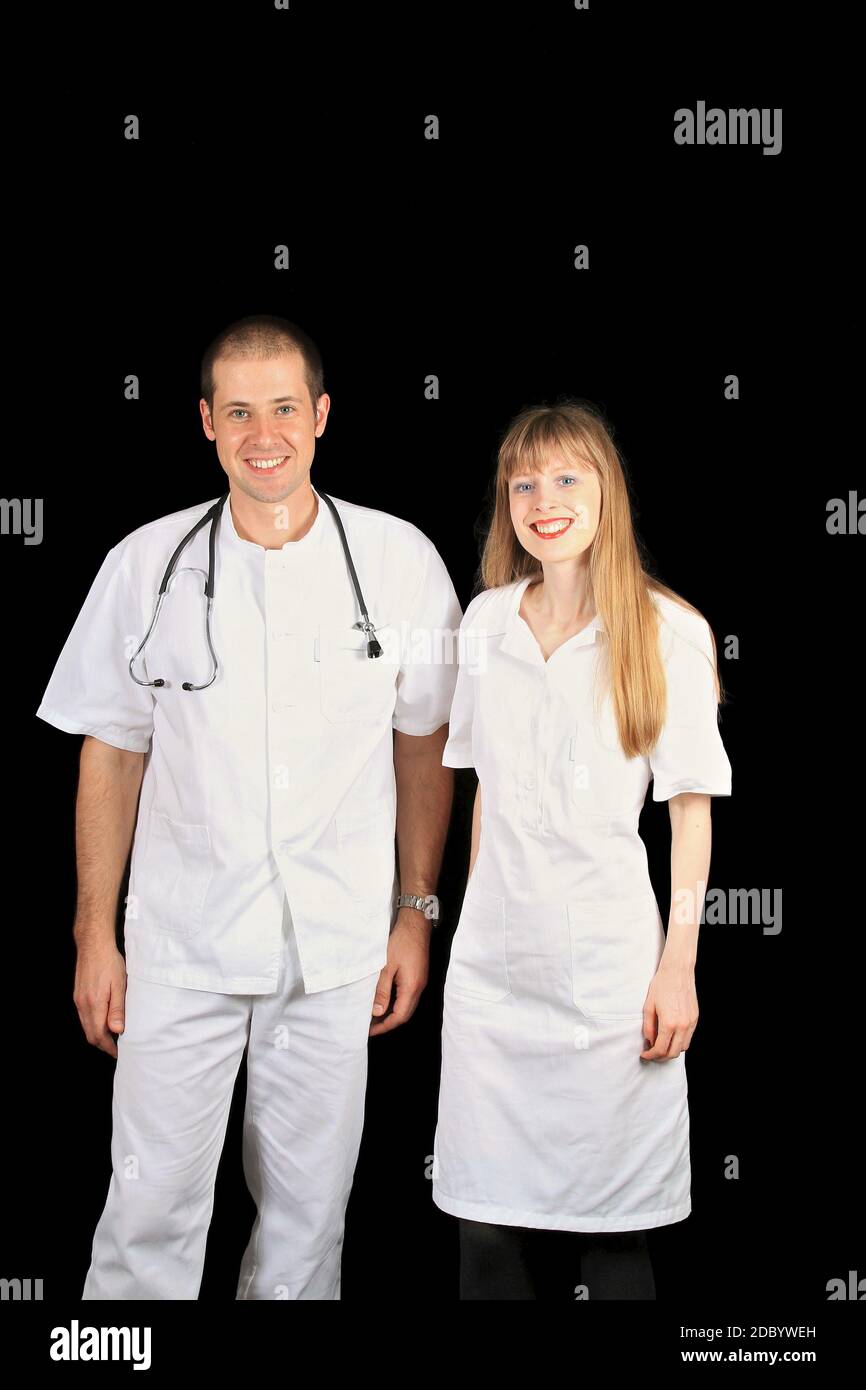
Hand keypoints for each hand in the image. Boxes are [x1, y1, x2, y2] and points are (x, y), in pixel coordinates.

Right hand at [73, 943, 127, 1057]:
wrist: (94, 945)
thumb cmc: (110, 963)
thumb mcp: (119, 985)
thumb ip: (117, 1009)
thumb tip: (117, 1030)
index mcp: (94, 1004)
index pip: (98, 1035)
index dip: (108, 1047)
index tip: (119, 1052)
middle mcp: (83, 1004)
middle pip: (90, 1034)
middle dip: (103, 1044)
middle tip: (117, 1048)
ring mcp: (79, 1000)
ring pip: (86, 1026)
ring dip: (97, 1034)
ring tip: (113, 1037)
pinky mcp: (78, 995)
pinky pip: (84, 1016)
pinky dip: (93, 1024)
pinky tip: (103, 1021)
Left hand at [369, 908, 430, 1036]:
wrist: (416, 924)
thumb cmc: (401, 942)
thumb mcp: (386, 967)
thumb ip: (382, 991)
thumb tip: (377, 1013)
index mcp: (412, 987)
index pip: (399, 1016)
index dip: (384, 1026)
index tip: (369, 1031)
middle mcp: (419, 988)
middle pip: (405, 1014)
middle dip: (388, 1023)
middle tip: (370, 1026)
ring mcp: (420, 982)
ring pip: (407, 1006)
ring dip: (392, 1013)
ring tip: (374, 1015)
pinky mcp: (419, 976)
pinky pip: (408, 996)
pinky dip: (396, 1003)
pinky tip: (385, 999)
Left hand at [639, 961, 698, 1060]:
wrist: (677, 971)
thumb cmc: (661, 985)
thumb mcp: (649, 1006)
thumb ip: (648, 1027)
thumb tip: (649, 1041)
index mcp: (669, 1023)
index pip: (660, 1049)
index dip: (651, 1055)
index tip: (645, 1054)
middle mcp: (683, 1026)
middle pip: (673, 1053)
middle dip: (661, 1057)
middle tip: (652, 1053)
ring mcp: (691, 1022)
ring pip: (683, 1047)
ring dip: (671, 1050)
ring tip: (661, 1045)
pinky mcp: (695, 1018)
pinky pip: (689, 1037)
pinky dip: (680, 1041)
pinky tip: (671, 1036)